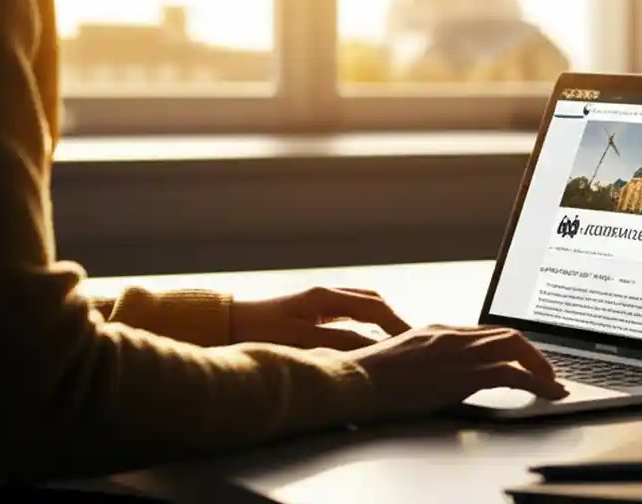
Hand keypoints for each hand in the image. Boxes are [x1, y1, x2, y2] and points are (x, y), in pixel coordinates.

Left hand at [230, 287, 410, 350]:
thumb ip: (339, 341)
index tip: (415, 342)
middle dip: (395, 321)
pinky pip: (351, 316)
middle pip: (374, 302)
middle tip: (413, 343)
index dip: (397, 326)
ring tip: (397, 344)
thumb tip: (375, 347)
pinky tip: (370, 344)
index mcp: (326, 296)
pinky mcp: (313, 313)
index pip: (375, 308)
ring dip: (382, 322)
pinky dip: (367, 326)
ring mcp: (321, 302)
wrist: (226, 325)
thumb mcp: (301, 339)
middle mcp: (327, 294)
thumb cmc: (260, 333)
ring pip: (364, 307)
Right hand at [348, 324, 568, 417]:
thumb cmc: (368, 378)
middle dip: (533, 353)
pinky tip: (547, 393)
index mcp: (439, 330)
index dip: (510, 346)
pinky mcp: (464, 373)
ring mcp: (460, 351)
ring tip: (553, 383)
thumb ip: (424, 360)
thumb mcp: (401, 360)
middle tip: (546, 372)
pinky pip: (513, 373)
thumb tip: (436, 373)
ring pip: (516, 347)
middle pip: (507, 334)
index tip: (523, 359)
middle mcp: (454, 335)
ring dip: (541, 366)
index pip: (486, 332)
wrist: (356, 380)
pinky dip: (537, 383)